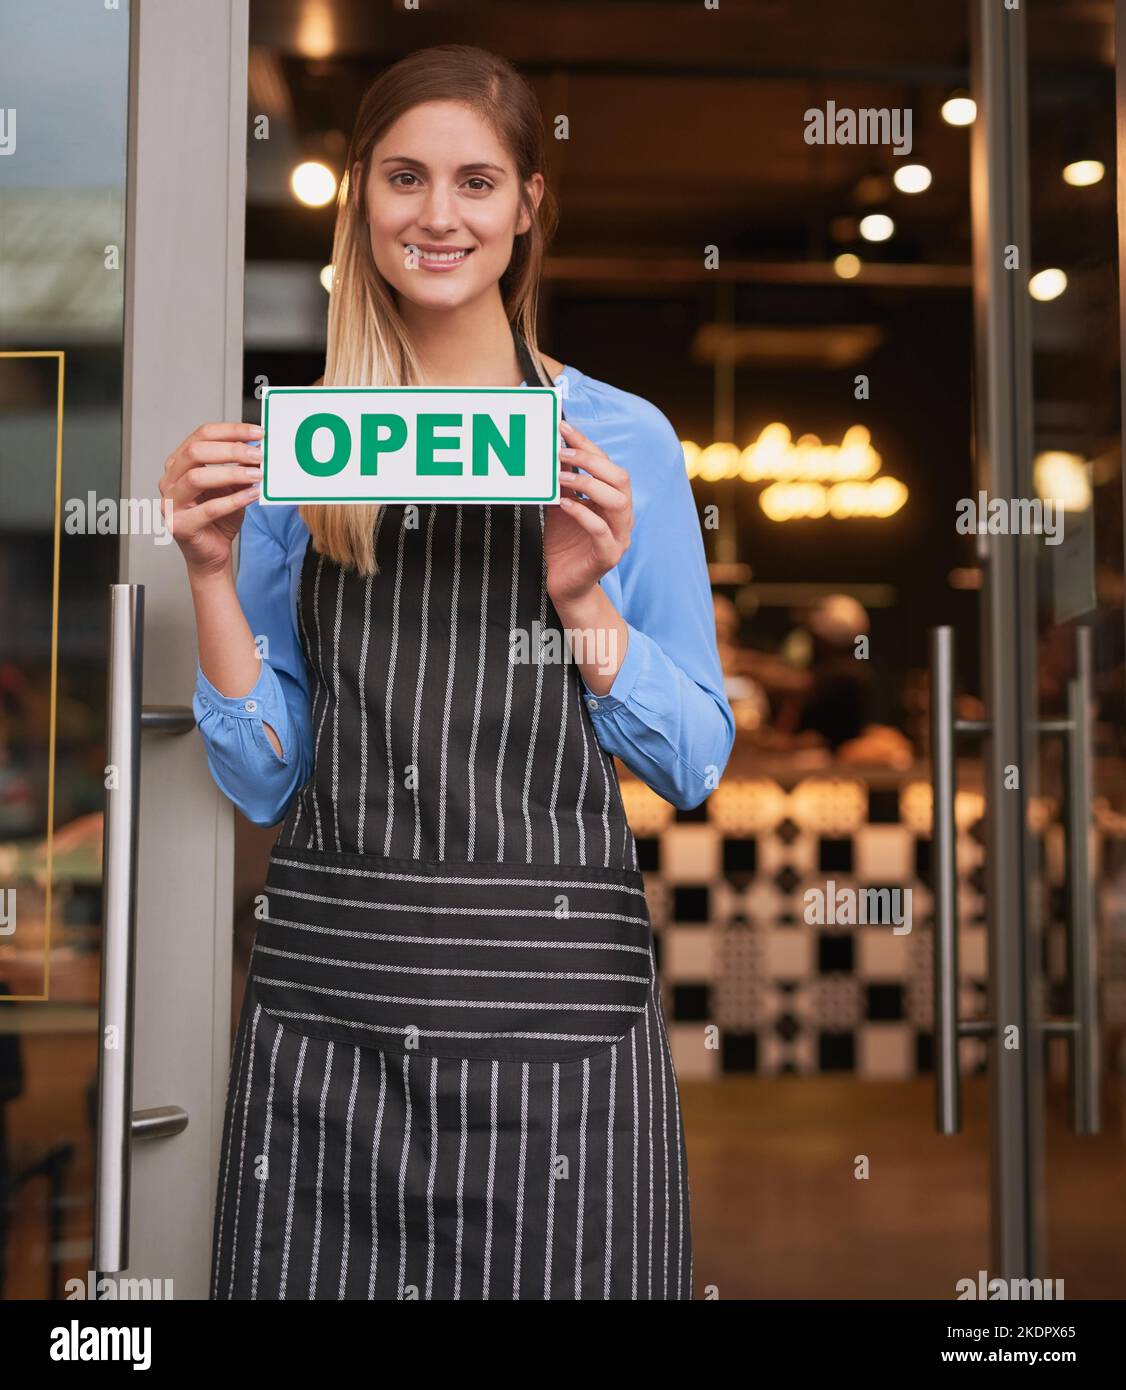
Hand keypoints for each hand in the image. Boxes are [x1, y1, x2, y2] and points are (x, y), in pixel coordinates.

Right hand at [159, 422, 264, 577]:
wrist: (211, 555)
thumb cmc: (218, 519)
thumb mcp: (232, 487)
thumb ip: (240, 469)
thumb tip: (258, 451)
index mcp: (179, 463)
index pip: (202, 435)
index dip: (231, 431)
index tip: (257, 432)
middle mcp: (170, 480)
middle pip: (196, 452)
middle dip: (231, 450)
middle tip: (258, 455)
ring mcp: (171, 502)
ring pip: (197, 477)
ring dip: (232, 473)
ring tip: (257, 475)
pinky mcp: (180, 525)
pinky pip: (208, 509)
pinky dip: (233, 500)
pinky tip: (252, 495)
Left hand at [544, 420, 632, 603]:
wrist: (564, 585)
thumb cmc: (563, 545)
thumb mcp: (560, 507)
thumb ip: (560, 485)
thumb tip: (548, 453)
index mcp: (612, 501)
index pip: (607, 465)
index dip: (587, 445)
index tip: (564, 429)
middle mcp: (622, 516)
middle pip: (620, 478)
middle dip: (591, 460)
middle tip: (561, 453)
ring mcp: (619, 537)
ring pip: (619, 501)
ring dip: (589, 484)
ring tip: (561, 476)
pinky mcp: (608, 556)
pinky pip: (601, 530)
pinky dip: (583, 513)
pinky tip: (564, 503)